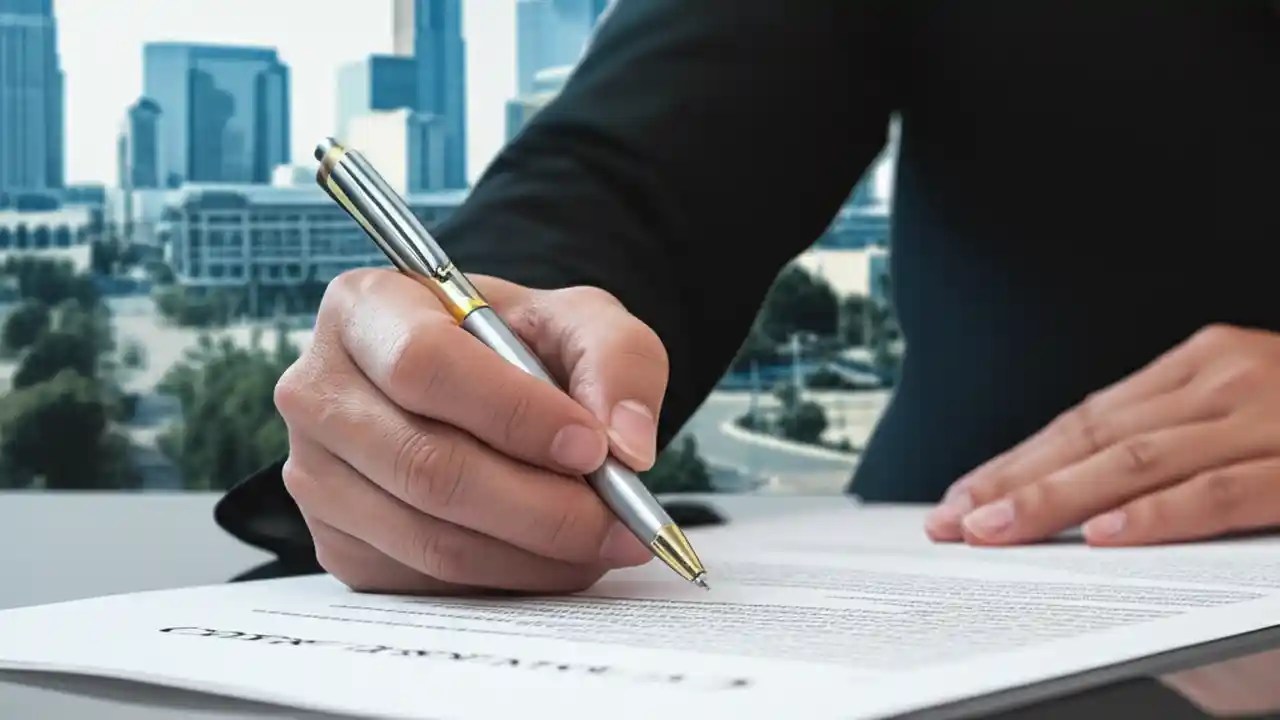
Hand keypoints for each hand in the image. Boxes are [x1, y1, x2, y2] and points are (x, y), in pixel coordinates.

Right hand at [275, 269, 665, 593]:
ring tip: (601, 540)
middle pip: (425, 466)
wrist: (483, 386)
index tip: (592, 448)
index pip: (425, 364)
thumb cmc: (517, 343)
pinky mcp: (338, 542)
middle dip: (540, 506)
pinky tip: (553, 556)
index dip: (514, 414)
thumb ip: (617, 361)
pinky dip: (506, 578)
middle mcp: (319, 391)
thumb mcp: (579, 320)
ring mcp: (316, 474)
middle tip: (618, 521)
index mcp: (365, 308)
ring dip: (532, 553)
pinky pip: (425, 579)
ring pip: (429, 537)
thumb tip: (627, 445)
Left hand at [925, 324, 1279, 546]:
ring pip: (1135, 462)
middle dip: (1012, 482)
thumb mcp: (1250, 403)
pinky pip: (1217, 493)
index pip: (1087, 419)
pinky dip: (1155, 515)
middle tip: (950, 520)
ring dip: (1054, 499)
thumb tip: (1092, 481)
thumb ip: (1179, 429)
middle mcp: (1219, 384)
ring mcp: (1261, 422)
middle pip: (1093, 438)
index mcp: (1200, 366)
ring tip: (992, 530)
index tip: (961, 495)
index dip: (1017, 461)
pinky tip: (1102, 535)